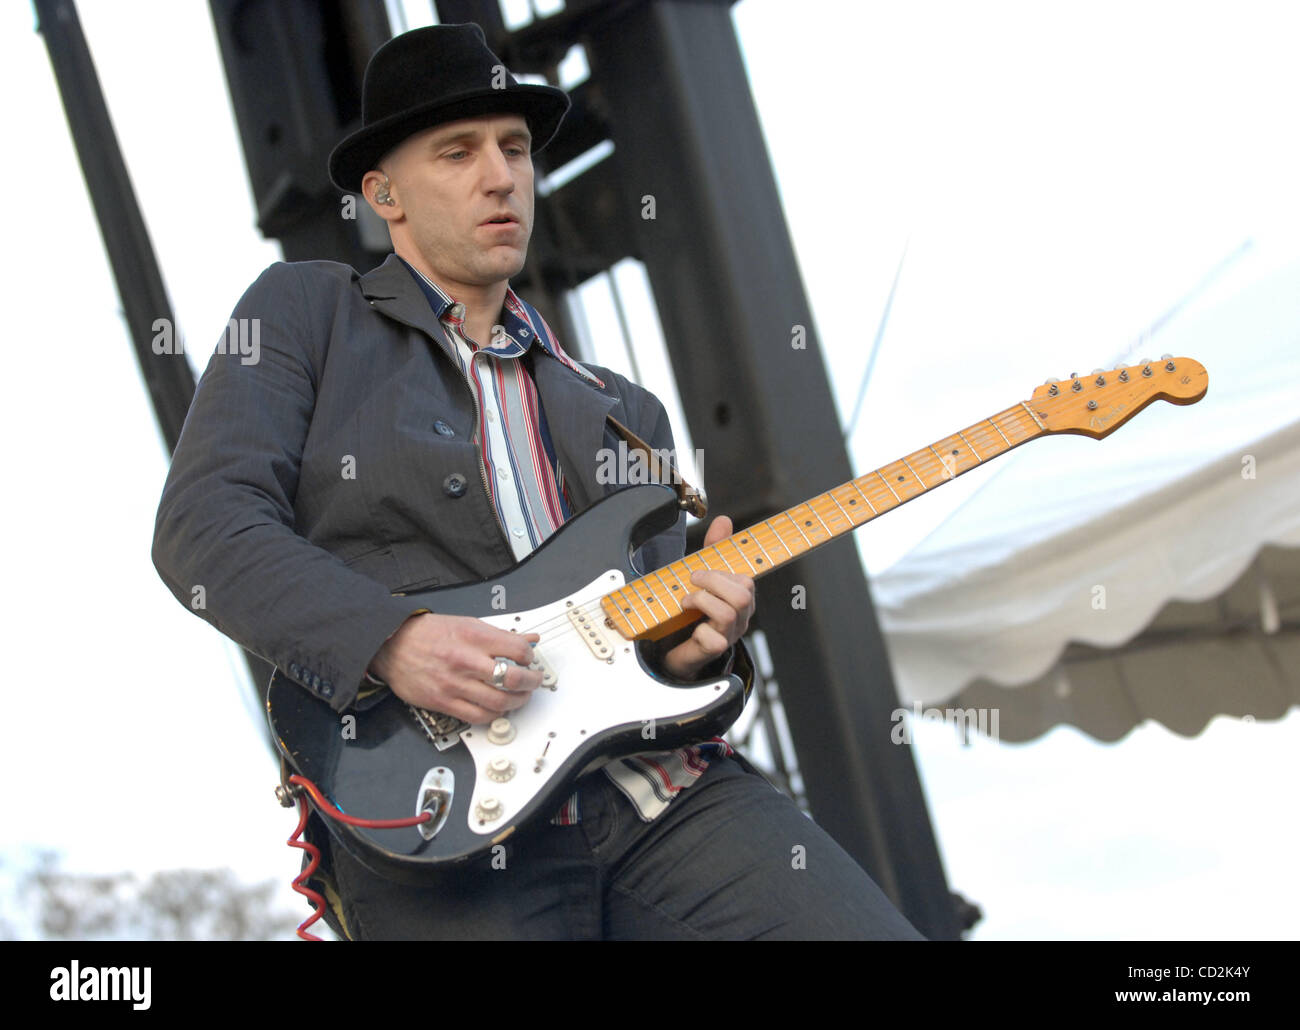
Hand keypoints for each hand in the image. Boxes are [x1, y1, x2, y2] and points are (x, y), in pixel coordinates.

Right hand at [369, 612, 542, 722]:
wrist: (392, 645)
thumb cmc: (427, 634)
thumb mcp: (467, 623)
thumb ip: (499, 635)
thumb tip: (528, 640)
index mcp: (473, 637)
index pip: (517, 650)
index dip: (530, 657)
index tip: (529, 660)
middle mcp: (465, 661)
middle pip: (512, 679)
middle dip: (531, 683)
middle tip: (533, 681)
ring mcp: (454, 684)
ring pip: (498, 703)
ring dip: (516, 702)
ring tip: (519, 697)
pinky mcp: (444, 702)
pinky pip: (477, 717)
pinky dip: (493, 715)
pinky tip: (497, 708)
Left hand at [661, 515, 755, 679]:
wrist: (675, 649)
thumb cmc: (692, 611)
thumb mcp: (702, 576)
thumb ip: (713, 551)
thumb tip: (724, 520)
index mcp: (741, 598)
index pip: (746, 580)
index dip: (724, 572)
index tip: (703, 568)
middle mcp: (740, 617)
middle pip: (743, 595)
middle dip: (713, 581)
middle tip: (692, 581)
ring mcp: (729, 636)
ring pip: (728, 614)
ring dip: (702, 601)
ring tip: (686, 601)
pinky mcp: (714, 651)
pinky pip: (715, 640)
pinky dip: (699, 630)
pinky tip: (691, 628)